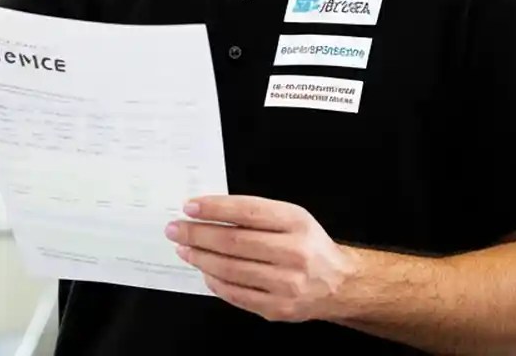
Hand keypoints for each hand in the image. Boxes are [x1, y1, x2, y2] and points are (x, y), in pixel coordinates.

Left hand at [165, 195, 356, 322]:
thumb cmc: (308, 246)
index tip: (190, 207)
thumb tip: (207, 213)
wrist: (339, 284)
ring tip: (185, 249)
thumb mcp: (291, 218)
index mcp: (296, 223)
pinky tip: (204, 271)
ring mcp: (287, 284)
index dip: (214, 208)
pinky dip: (215, 281)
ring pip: (231, 269)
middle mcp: (294, 253)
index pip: (247, 212)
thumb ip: (254, 214)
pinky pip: (236, 294)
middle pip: (234, 242)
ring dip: (200, 258)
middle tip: (176, 230)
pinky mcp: (278, 308)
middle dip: (198, 234)